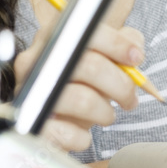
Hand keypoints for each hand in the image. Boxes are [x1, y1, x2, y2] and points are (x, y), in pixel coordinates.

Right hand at [14, 23, 143, 152]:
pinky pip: (69, 133)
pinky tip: (81, 132)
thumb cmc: (78, 84)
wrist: (48, 117)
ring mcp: (31, 92)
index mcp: (52, 39)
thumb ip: (120, 43)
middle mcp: (35, 61)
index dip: (115, 43)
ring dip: (106, 112)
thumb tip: (134, 46)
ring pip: (83, 100)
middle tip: (129, 99)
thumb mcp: (99, 59)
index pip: (84, 31)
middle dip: (121, 86)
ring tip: (106, 115)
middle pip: (90, 65)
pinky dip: (83, 137)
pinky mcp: (33, 123)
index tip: (135, 58)